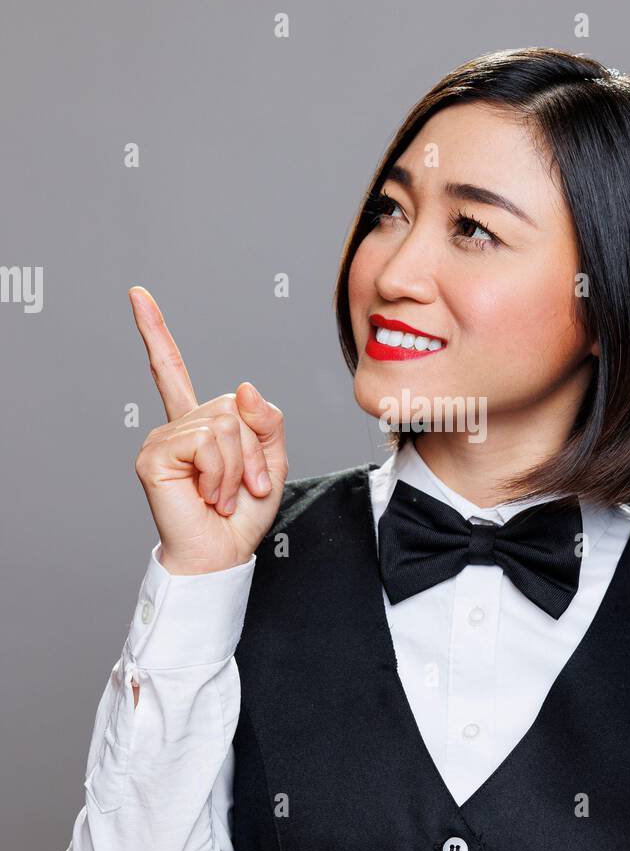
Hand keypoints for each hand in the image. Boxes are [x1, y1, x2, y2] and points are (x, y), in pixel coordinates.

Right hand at [129, 285, 287, 573]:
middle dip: (253, 449)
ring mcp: (161, 440)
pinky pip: (207, 442)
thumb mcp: (271, 462)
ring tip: (224, 495)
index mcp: (198, 424)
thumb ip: (266, 421)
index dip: (155, 332)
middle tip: (245, 486)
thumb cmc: (241, 515)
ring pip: (223, 425)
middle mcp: (175, 427)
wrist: (222, 554)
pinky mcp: (154, 456)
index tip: (138, 296)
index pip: (173, 370)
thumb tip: (242, 387)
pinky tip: (208, 495)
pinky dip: (221, 471)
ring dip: (239, 466)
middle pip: (230, 406)